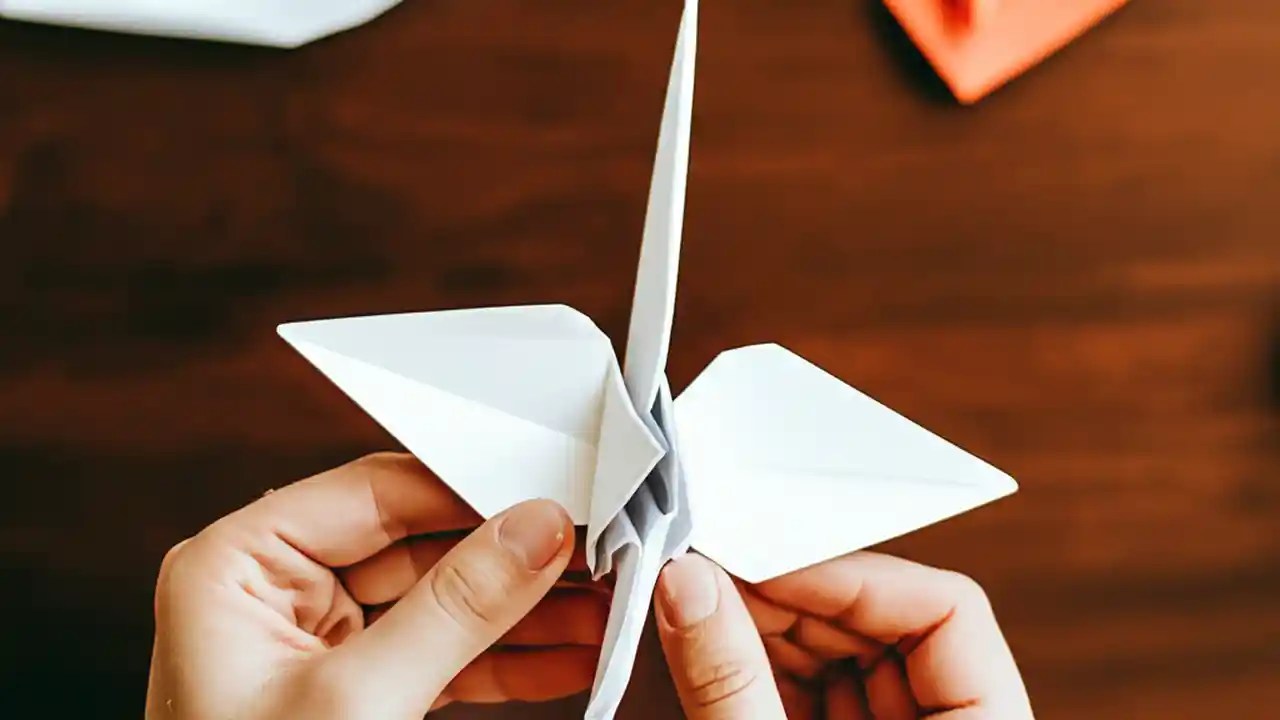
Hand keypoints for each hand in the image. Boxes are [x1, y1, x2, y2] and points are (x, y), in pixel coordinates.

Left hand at [146, 452, 607, 718]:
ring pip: (445, 601)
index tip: (554, 496)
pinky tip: (570, 653)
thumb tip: (534, 531)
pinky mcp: (360, 692)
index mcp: (238, 566)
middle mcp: (279, 593)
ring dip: (528, 609)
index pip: (373, 493)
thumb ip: (453, 610)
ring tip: (603, 604)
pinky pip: (446, 655)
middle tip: (596, 552)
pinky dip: (510, 660)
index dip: (472, 490)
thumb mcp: (356, 702)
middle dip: (515, 557)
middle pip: (421, 543)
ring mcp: (322, 644)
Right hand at [655, 552, 1032, 718]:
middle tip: (707, 567)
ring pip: (841, 658)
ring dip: (764, 628)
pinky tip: (708, 645)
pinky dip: (759, 669)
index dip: (853, 574)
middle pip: (884, 626)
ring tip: (695, 599)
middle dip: (789, 595)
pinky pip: (813, 695)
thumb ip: (732, 684)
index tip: (766, 556)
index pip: (949, 611)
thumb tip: (687, 584)